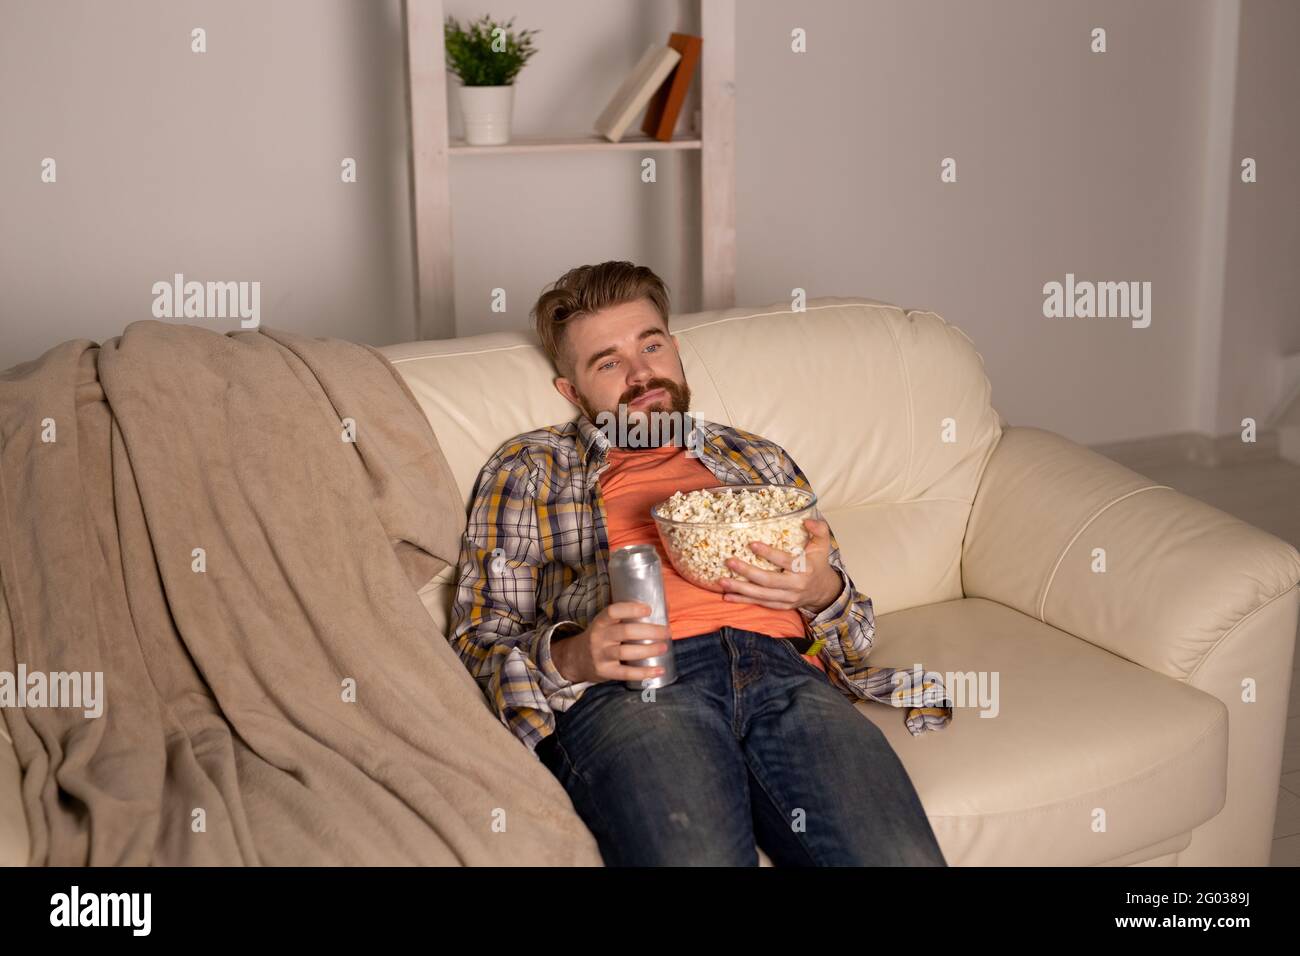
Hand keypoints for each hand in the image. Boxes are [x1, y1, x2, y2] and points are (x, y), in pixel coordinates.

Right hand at [550, 602, 669, 683]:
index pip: (614, 611)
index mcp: (601, 621)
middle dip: (650, 631)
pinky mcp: (605, 671)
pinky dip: (644, 673)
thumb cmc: (601, 637)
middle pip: (626, 631)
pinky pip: (626, 673)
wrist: (577, 659)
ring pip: (627, 652)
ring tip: (664, 647)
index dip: (631, 609)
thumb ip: (627, 618)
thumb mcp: (607, 624)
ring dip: (648, 650)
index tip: (649, 609)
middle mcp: (599, 637)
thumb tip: (664, 607)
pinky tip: (659, 670)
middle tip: (666, 632)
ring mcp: (601, 655)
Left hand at [718, 518, 841, 613]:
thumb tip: (807, 520)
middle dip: (747, 571)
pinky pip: (761, 603)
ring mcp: (788, 598)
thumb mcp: (823, 545)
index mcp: (805, 568)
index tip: (751, 544)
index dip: (768, 553)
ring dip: (740, 589)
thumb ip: (819, 530)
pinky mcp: (782, 606)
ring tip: (722, 581)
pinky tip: (728, 596)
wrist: (824, 590)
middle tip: (729, 561)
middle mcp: (796, 585)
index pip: (784, 561)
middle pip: (768, 580)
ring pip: (761, 594)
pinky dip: (743, 600)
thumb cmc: (818, 564)